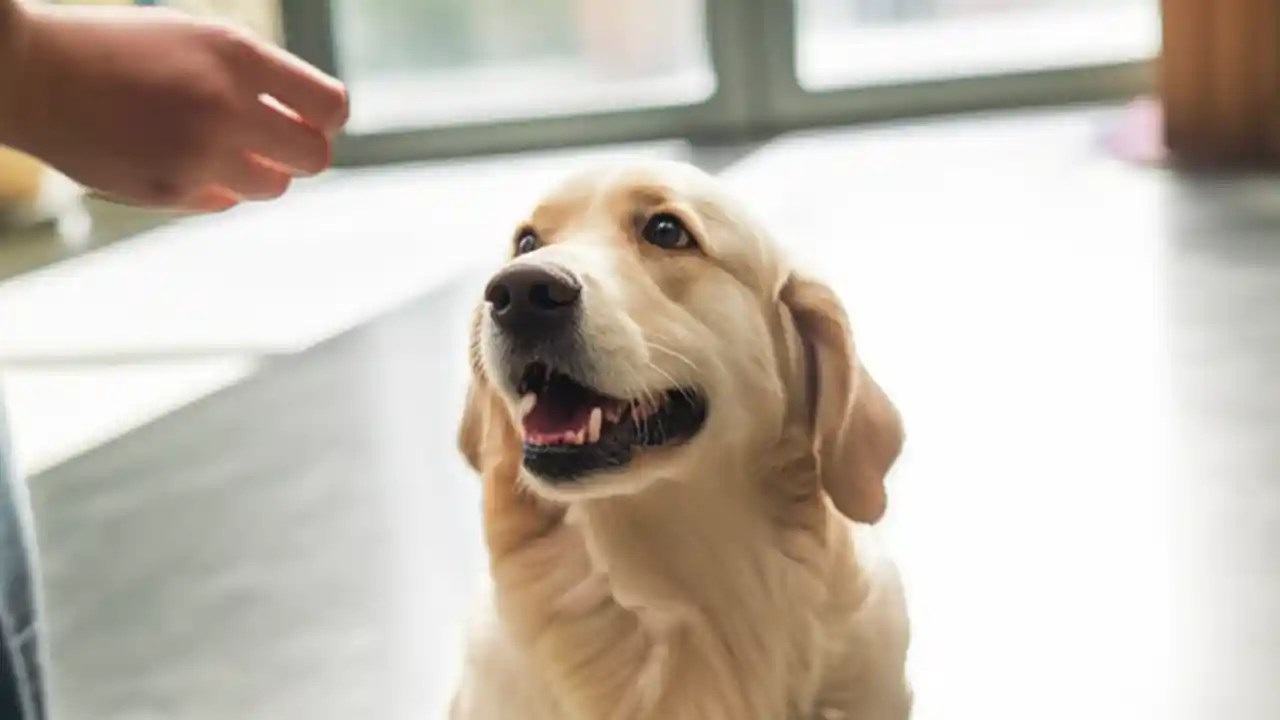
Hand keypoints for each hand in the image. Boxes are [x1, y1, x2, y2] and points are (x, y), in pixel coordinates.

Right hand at [0, 3, 347, 210]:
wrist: (34, 75)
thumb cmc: (124, 50)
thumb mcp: (200, 40)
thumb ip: (261, 78)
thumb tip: (316, 127)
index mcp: (237, 55)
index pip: (331, 105)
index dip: (328, 117)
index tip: (313, 118)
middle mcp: (224, 104)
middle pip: (315, 157)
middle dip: (303, 151)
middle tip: (278, 141)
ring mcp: (198, 152)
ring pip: (274, 186)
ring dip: (259, 169)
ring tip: (220, 143)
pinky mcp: (172, 189)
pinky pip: (226, 200)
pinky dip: (216, 184)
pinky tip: (179, 156)